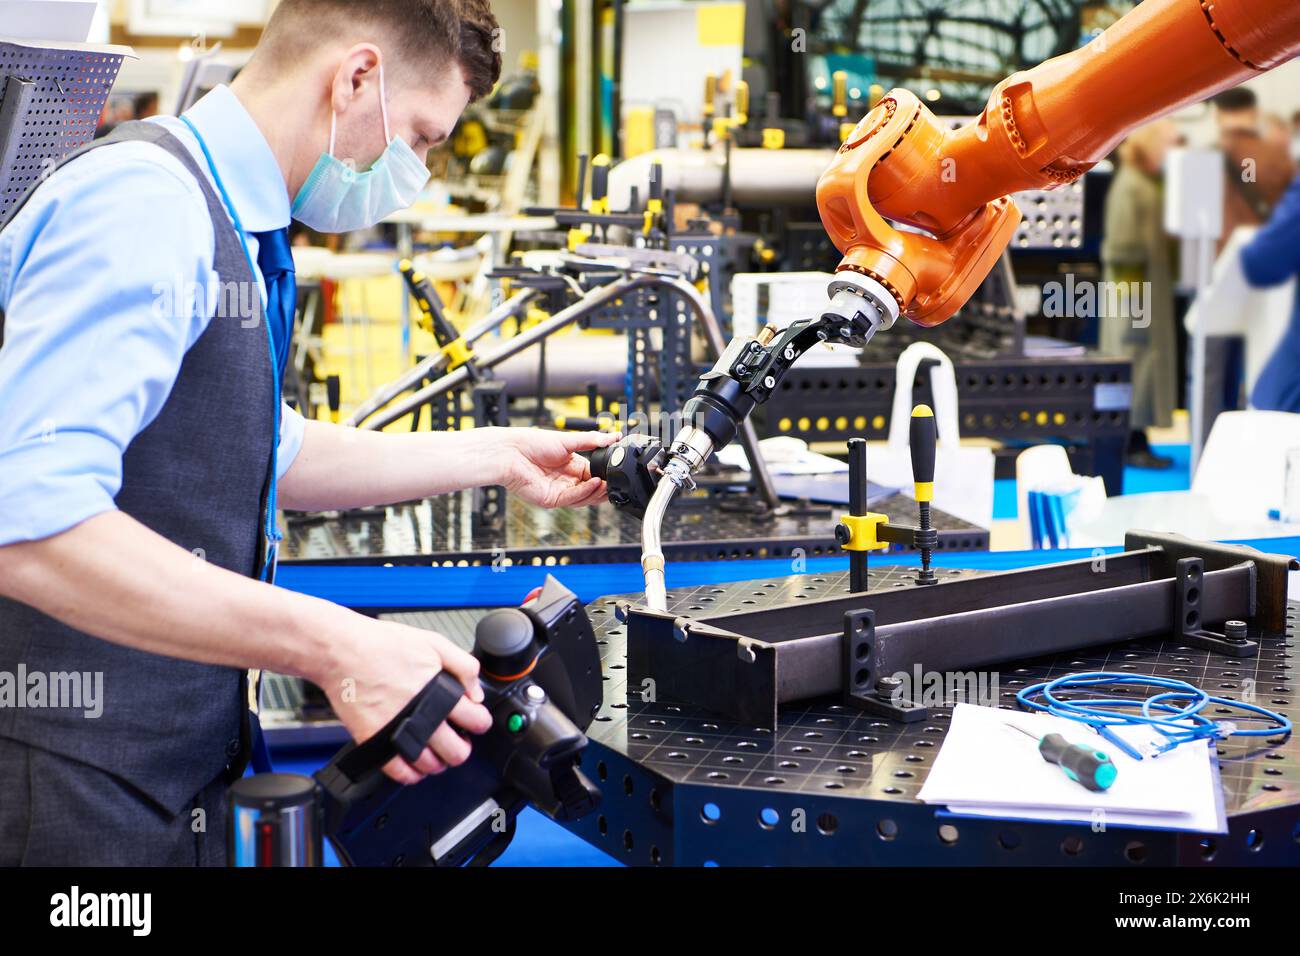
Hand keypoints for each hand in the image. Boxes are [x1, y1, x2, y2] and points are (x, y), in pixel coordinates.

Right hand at [321, 616, 492, 784]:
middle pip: (457, 752)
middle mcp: (421, 715)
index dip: (480, 723)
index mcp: (439, 691)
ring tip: (434, 750)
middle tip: (457, 740)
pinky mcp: (373, 740)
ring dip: (437, 762)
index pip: (476, 722)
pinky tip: (413, 764)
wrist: (341, 650)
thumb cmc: (382, 644)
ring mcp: (396, 730)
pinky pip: (399, 772)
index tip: (475, 722)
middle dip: (462, 748)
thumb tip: (477, 693)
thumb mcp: (433, 642)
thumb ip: (463, 666)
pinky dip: (411, 774)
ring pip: (430, 766)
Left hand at [492, 427, 618, 508]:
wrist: (511, 452)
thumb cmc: (533, 443)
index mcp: (573, 466)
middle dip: (604, 489)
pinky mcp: (551, 500)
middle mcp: (568, 480)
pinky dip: (584, 493)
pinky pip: (572, 499)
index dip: (606, 477)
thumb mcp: (568, 440)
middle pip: (591, 490)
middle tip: (616, 484)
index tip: (618, 474)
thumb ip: (592, 440)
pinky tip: (594, 484)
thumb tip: (615, 435)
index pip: (595, 475)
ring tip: (606, 484)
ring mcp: (560, 491)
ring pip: (584, 498)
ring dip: (597, 492)